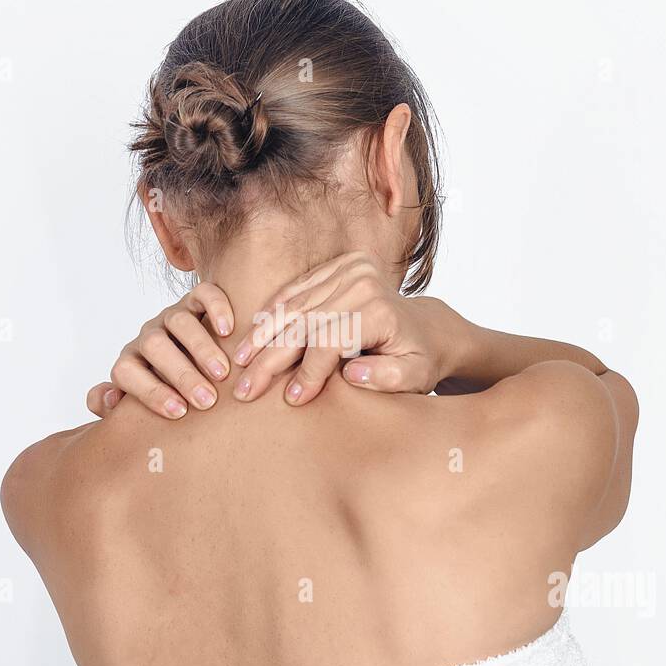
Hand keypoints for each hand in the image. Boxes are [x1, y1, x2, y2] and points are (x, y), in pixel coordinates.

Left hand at [85, 283, 234, 419]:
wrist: (190, 358)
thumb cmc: (169, 392)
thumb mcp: (140, 405)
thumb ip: (115, 408)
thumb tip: (110, 399)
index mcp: (132, 361)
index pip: (126, 371)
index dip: (150, 391)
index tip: (179, 412)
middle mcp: (149, 336)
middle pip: (154, 346)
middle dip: (181, 374)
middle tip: (206, 400)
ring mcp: (172, 317)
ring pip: (179, 322)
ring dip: (201, 349)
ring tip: (222, 374)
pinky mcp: (196, 301)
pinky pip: (204, 294)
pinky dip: (217, 309)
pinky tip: (229, 332)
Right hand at [230, 251, 457, 404]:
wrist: (425, 328)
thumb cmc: (418, 359)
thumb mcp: (415, 376)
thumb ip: (388, 378)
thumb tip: (354, 376)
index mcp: (379, 309)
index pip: (330, 341)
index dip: (308, 372)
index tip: (292, 399)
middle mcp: (361, 282)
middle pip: (305, 323)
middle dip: (271, 358)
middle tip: (246, 388)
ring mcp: (348, 270)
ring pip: (294, 305)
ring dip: (262, 334)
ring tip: (240, 362)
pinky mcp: (337, 266)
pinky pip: (296, 289)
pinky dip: (271, 311)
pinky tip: (252, 332)